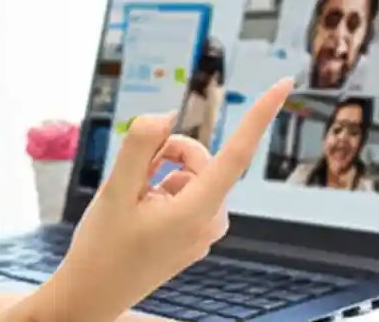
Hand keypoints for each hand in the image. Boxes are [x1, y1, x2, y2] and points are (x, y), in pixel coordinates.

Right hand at [37, 79, 292, 320]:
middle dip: (167, 152)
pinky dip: (163, 189)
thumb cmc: (102, 246)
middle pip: (201, 159)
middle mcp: (211, 221)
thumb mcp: (113, 190)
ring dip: (161, 173)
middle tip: (132, 170)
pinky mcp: (197, 234)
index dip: (260, 115)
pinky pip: (188, 193)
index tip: (284, 83)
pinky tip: (140, 210)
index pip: (237, 153)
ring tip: (131, 199)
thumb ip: (140, 145)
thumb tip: (167, 115)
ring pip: (193, 175)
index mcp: (196, 211)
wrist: (93, 294)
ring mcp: (206, 230)